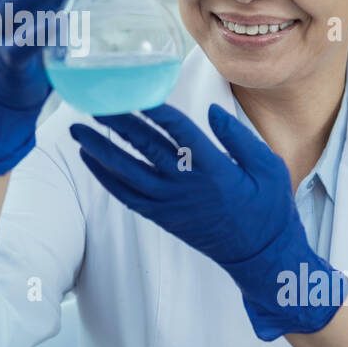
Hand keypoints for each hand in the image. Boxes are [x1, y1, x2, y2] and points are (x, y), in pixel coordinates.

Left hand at [69, 103, 345, 340]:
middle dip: (117, 121)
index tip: (136, 89)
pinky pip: (126, 195)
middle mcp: (186, 185)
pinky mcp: (162, 217)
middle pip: (144, 146)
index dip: (155, 108)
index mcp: (214, 168)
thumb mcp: (269, 168)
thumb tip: (210, 111)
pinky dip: (105, 177)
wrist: (261, 256)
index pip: (178, 130)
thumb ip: (238, 137)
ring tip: (77, 129)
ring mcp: (170, 203)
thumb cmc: (269, 208)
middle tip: (94, 100)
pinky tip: (90, 159)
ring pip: (127, 172)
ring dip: (100, 149)